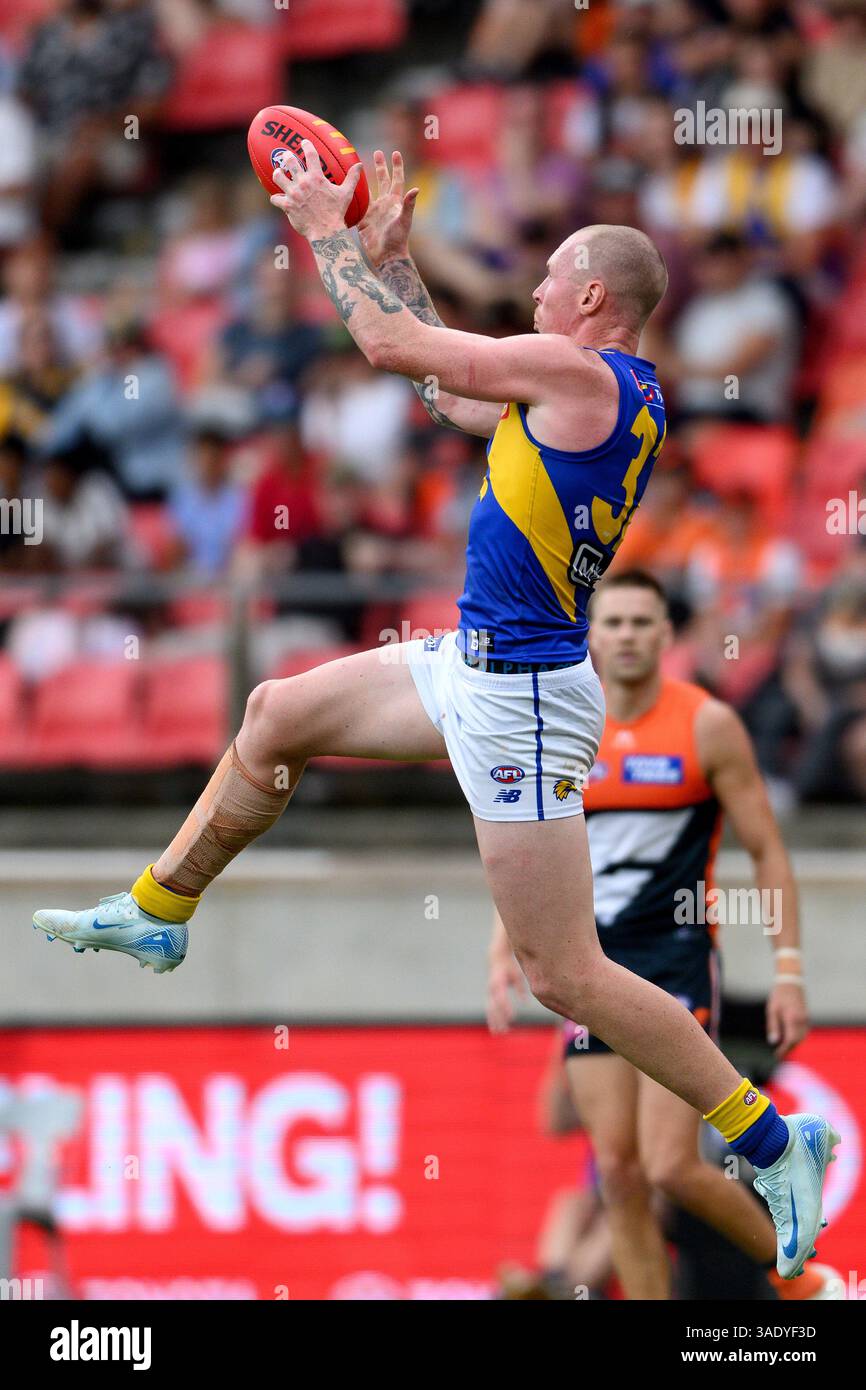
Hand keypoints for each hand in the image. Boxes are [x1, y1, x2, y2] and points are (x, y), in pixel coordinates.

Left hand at [270, 139, 361, 239]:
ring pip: (278, 177)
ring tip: (278, 174)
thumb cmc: (336, 212)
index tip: (303, 142)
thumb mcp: (346, 194)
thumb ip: (352, 178)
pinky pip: (275, 199)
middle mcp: (303, 183)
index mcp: (317, 178)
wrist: (326, 231)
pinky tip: (277, 199)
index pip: (310, 155)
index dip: (306, 146)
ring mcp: (294, 194)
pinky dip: (276, 198)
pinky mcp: (287, 205)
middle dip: (286, 157)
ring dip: (277, 174)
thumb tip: (359, 165)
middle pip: (289, 162)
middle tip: (286, 157)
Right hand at [357, 149, 418, 267]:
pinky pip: (358, 205)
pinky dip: (353, 197)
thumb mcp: (403, 221)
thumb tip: (416, 189)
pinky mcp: (364, 221)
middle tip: (378, 152)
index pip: (396, 179)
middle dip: (381, 167)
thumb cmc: (397, 240)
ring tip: (359, 167)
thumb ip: (408, 205)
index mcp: (394, 202)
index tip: (395, 153)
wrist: (386, 257)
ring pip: (369, 191)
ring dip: (365, 179)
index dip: (396, 166)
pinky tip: (346, 189)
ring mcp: (374, 212)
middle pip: (383, 181)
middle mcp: (384, 204)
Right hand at [486, 953, 527, 1034]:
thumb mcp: (517, 975)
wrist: (495, 959)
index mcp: (498, 982)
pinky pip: (490, 1009)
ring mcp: (489, 993)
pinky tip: (496, 1029)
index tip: (512, 1017)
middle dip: (498, 1018)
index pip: (501, 997)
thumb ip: (520, 988)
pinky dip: (492, 1019)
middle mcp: (491, 989)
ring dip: (494, 1022)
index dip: (506, 1007)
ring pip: (490, 1010)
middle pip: (494, 1006)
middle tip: (504, 1030)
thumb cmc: (509, 967)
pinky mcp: (489, 996)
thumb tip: (525, 1003)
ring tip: (498, 1033)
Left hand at [766, 982, 808, 1058]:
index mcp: (792, 1019)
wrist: (791, 983)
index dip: (784, 1050)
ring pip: (802, 1038)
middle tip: (779, 1054)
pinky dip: (798, 1038)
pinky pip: (804, 1032)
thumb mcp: (772, 1010)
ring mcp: (806, 1019)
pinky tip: (790, 1040)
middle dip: (789, 1049)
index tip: (777, 1055)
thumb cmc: (779, 996)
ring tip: (784, 1049)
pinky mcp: (807, 1017)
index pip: (790, 1040)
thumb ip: (773, 1026)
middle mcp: (801, 1020)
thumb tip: (773, 1042)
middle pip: (797, 1041)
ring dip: (794, 1045)